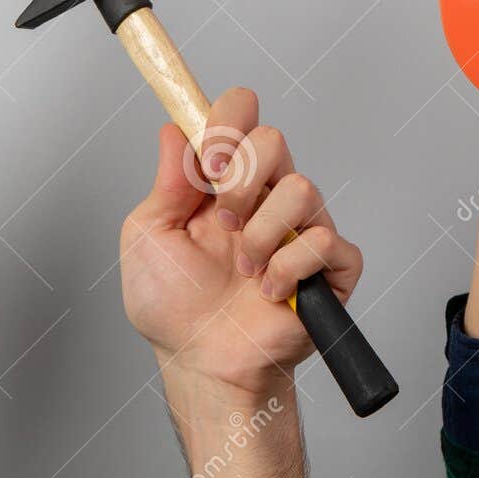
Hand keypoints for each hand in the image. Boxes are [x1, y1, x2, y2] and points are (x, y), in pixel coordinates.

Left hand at [120, 88, 363, 398]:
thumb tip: (173, 128)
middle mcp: (266, 196)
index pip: (240, 114)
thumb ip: (166, 180)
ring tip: (244, 269)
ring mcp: (301, 228)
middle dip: (241, 182)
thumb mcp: (148, 236)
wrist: (201, 363)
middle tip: (222, 222)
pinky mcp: (331, 266)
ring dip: (262, 235)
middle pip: (274, 139)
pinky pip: (326, 240)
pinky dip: (289, 270)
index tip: (207, 159)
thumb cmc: (173, 306)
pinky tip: (270, 292)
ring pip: (303, 188)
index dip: (227, 121)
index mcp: (225, 180)